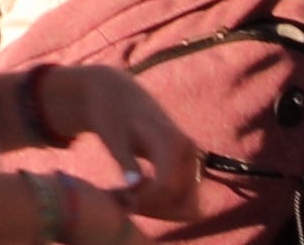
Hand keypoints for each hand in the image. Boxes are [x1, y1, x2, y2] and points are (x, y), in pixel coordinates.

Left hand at [17, 59, 190, 227]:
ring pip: (188, 207)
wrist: (117, 92)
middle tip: (120, 198)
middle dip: (152, 208)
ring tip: (125, 196)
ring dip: (159, 210)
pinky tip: (133, 193)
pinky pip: (184, 201)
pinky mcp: (189, 170)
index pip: (167, 186)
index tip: (118, 196)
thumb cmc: (109, 111)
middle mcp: (190, 153)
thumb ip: (124, 159)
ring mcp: (193, 163)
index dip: (143, 200)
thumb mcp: (111, 133)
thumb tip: (135, 185)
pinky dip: (162, 205)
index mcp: (173, 141)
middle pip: (182, 202)